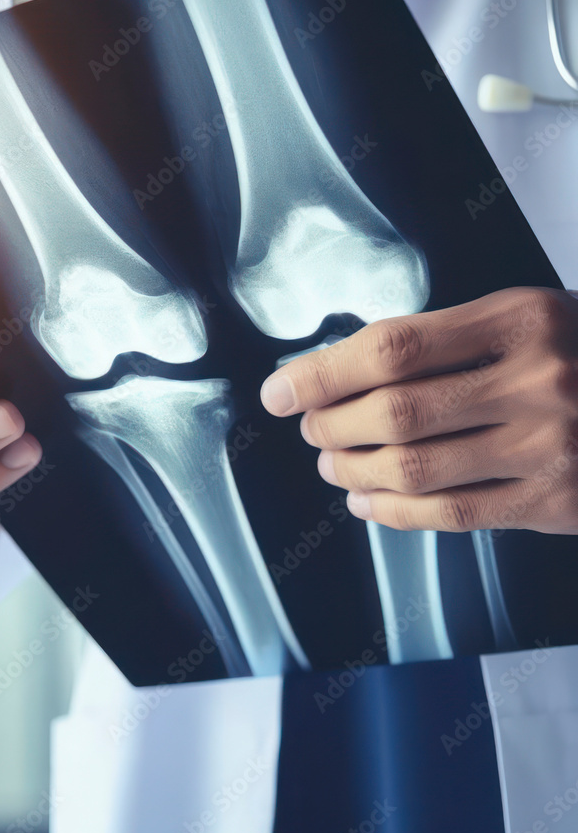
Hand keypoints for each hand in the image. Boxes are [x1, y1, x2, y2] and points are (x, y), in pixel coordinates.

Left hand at [259, 287, 577, 532]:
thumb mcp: (524, 321)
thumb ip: (445, 340)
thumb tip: (340, 371)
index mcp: (522, 318)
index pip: (394, 346)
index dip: (323, 372)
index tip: (280, 390)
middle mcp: (541, 379)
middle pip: (396, 411)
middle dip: (331, 425)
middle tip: (310, 427)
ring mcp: (553, 445)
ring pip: (416, 468)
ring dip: (353, 470)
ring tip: (331, 462)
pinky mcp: (557, 502)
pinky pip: (452, 514)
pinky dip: (394, 512)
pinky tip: (367, 502)